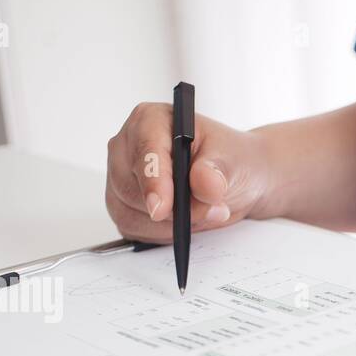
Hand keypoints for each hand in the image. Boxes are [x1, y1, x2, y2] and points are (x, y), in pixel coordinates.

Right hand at [105, 104, 272, 242]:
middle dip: (172, 209)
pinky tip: (184, 221)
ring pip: (129, 214)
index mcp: (150, 120)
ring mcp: (121, 176)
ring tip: (202, 211)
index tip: (162, 208)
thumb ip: (217, 172)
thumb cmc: (229, 160)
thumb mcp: (234, 160)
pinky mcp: (123, 205)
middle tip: (210, 208)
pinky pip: (132, 229)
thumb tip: (205, 183)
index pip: (144, 152)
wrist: (233, 180)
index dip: (152, 182)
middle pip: (130, 188)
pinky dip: (161, 234)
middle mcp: (128, 146)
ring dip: (168, 225)